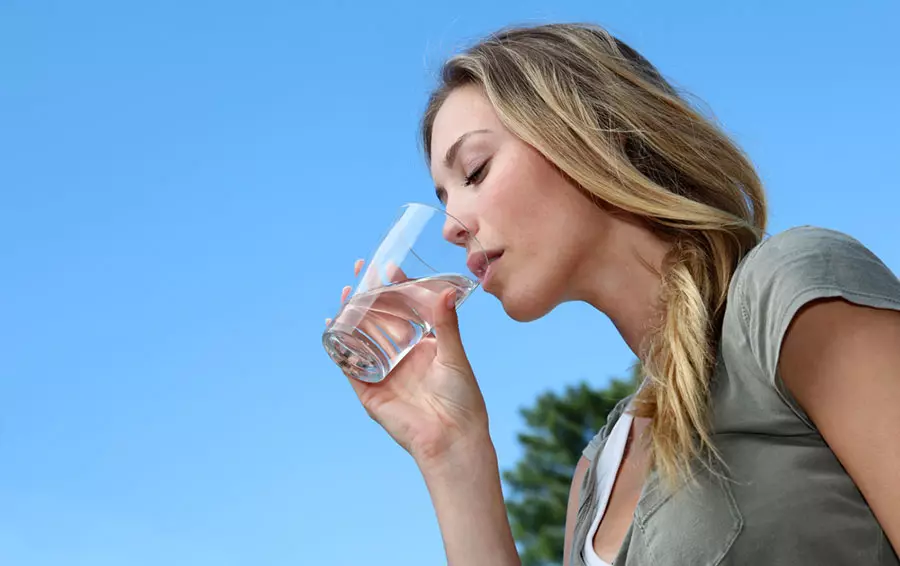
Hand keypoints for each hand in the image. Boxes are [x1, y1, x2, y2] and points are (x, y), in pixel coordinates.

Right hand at [326, 260, 489, 468]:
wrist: (452, 438)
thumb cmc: (462, 400)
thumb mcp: (454, 356)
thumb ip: (446, 325)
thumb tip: (446, 292)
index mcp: (424, 346)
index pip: (405, 311)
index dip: (396, 289)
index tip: (389, 267)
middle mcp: (401, 357)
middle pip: (379, 320)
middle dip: (369, 296)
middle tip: (362, 269)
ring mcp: (384, 373)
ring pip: (362, 338)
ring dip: (352, 315)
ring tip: (346, 291)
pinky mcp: (370, 391)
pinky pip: (349, 366)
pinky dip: (338, 347)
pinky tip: (333, 325)